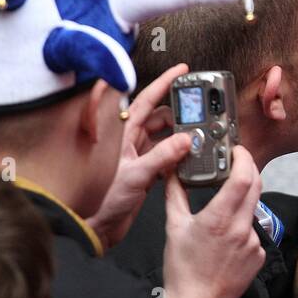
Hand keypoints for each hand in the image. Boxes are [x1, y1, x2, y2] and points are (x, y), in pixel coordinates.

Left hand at [86, 63, 190, 249]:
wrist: (97, 227)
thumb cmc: (102, 200)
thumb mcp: (136, 175)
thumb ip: (163, 156)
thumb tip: (186, 140)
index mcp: (122, 132)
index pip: (147, 98)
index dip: (165, 82)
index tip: (182, 70)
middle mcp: (130, 139)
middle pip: (161, 116)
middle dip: (181, 114)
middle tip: (200, 115)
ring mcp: (138, 154)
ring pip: (166, 135)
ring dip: (181, 136)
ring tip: (198, 138)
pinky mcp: (145, 169)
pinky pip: (167, 153)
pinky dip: (179, 154)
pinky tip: (188, 159)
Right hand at [163, 144, 266, 297]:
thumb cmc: (183, 270)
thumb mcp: (174, 228)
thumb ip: (175, 196)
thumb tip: (172, 174)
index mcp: (219, 219)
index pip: (244, 178)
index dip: (244, 159)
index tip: (238, 151)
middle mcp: (240, 228)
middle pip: (255, 187)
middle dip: (248, 172)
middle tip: (236, 166)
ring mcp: (253, 242)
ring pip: (252, 211)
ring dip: (240, 205)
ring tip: (219, 219)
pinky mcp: (259, 255)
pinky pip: (252, 233)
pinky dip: (241, 230)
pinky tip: (225, 244)